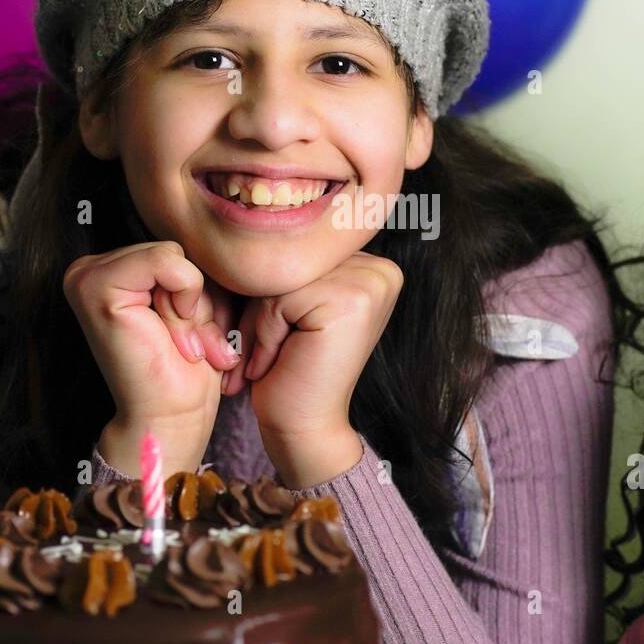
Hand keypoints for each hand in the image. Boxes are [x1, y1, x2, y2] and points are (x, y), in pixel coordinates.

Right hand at [63, 241, 239, 474]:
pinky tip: (172, 335)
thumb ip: (189, 269)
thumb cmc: (186, 369)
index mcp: (109, 270)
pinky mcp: (95, 286)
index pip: (175, 250)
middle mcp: (88, 268)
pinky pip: (167, 259)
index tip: (192, 336)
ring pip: (175, 256)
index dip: (196, 292)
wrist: (171, 417)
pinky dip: (185, 295)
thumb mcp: (194, 304)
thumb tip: (213, 232)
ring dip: (192, 306)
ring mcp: (86, 274)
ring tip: (182, 345)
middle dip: (194, 300)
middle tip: (188, 346)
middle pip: (175, 250)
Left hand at [227, 252, 402, 486]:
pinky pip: (280, 297)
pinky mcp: (351, 300)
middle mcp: (382, 269)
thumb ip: (295, 267)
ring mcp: (371, 282)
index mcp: (374, 267)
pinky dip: (266, 332)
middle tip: (264, 355)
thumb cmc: (290, 371)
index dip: (272, 295)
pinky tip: (277, 362)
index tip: (277, 339)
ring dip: (261, 322)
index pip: (298, 255)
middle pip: (290, 262)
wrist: (303, 429)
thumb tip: (267, 215)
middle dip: (263, 308)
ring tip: (268, 359)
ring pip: (281, 278)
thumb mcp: (295, 306)